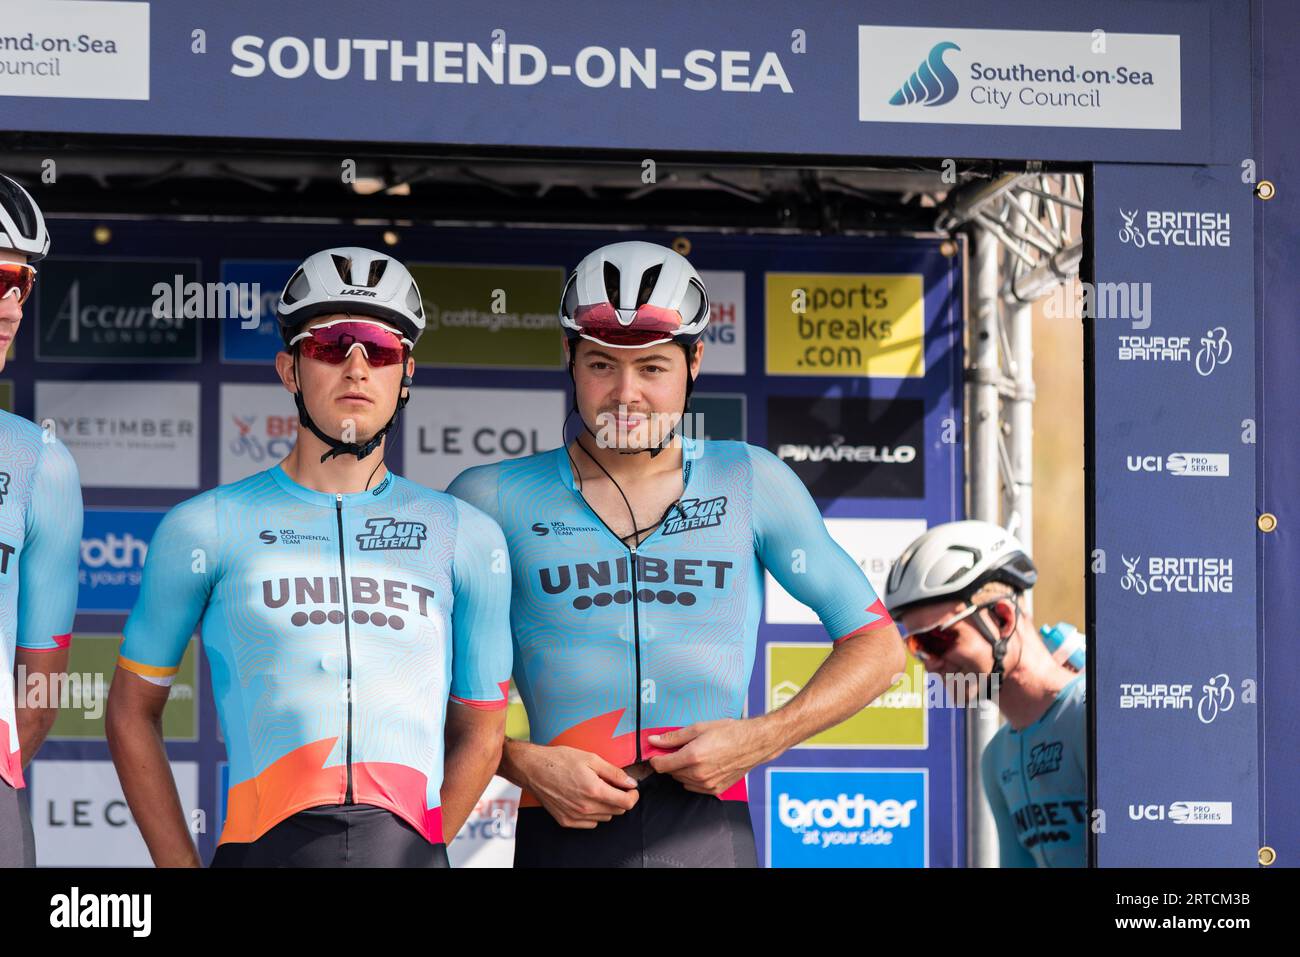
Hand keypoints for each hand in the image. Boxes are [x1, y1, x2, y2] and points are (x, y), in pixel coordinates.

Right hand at [516, 744, 639, 828]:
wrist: (534, 769)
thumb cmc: (560, 760)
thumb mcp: (591, 759)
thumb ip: (614, 773)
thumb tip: (631, 782)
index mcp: (594, 790)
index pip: (626, 803)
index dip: (633, 795)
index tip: (632, 789)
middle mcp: (586, 807)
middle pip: (617, 811)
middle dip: (621, 798)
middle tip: (614, 785)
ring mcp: (575, 816)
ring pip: (605, 818)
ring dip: (607, 806)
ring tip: (598, 790)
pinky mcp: (566, 821)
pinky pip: (590, 823)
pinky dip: (593, 814)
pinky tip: (586, 799)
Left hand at [646, 718, 773, 795]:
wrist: (754, 743)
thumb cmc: (730, 732)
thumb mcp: (699, 728)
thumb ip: (674, 737)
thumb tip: (654, 740)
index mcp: (692, 757)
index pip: (661, 765)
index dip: (656, 758)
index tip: (657, 752)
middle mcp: (699, 774)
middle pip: (671, 772)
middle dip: (671, 761)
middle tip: (681, 748)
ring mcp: (707, 784)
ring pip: (682, 780)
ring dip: (682, 769)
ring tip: (696, 755)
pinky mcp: (715, 790)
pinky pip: (694, 786)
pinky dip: (693, 777)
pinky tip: (703, 765)